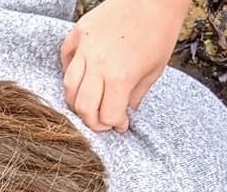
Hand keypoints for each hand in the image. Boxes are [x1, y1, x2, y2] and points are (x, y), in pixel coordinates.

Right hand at [60, 0, 190, 131]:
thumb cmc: (160, 30)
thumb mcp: (155, 69)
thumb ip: (137, 94)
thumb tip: (125, 110)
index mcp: (121, 77)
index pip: (107, 115)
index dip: (115, 125)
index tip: (120, 125)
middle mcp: (98, 65)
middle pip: (83, 107)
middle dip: (93, 121)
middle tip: (103, 121)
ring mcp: (85, 48)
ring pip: (69, 87)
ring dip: (77, 101)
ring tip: (90, 102)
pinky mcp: (79, 33)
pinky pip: (65, 59)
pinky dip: (70, 71)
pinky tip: (82, 75)